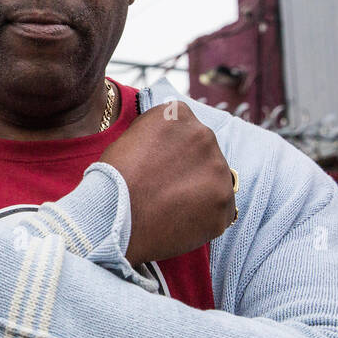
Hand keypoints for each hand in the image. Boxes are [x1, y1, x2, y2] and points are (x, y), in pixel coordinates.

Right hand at [99, 102, 235, 264]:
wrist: (113, 219)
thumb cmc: (112, 181)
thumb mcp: (127, 138)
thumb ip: (155, 135)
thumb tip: (167, 145)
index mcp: (178, 114)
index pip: (184, 126)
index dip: (170, 147)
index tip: (158, 163)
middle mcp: (204, 136)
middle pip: (203, 151)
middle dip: (189, 167)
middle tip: (165, 188)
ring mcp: (218, 171)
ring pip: (214, 180)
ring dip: (199, 192)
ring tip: (170, 209)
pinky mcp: (225, 205)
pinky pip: (219, 211)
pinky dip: (203, 218)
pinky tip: (179, 223)